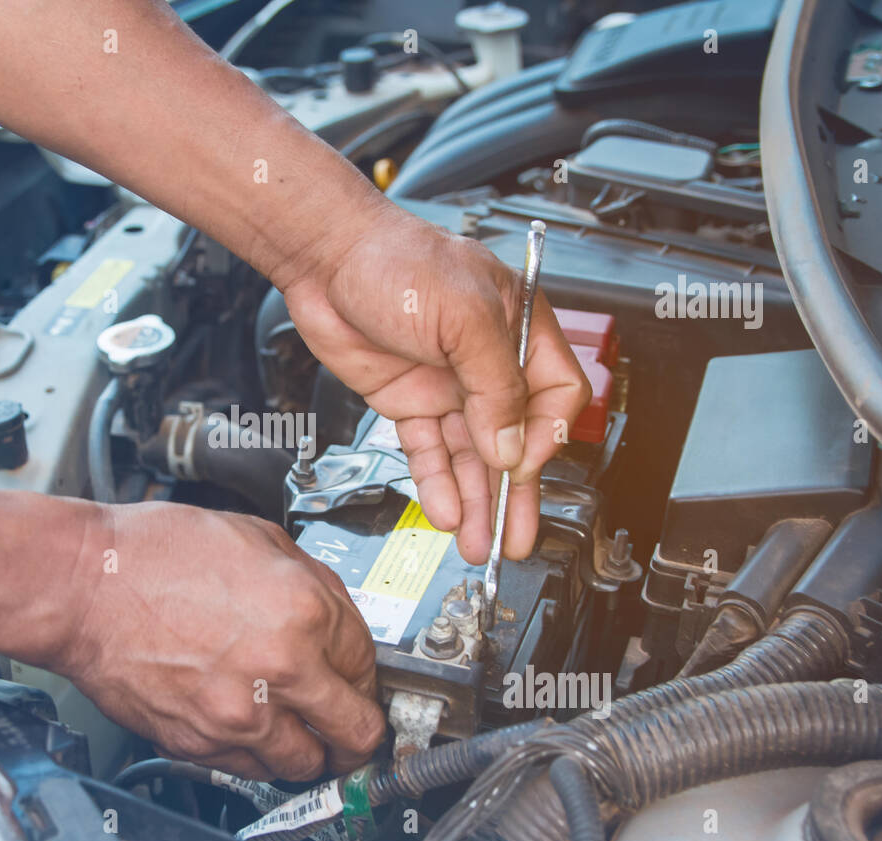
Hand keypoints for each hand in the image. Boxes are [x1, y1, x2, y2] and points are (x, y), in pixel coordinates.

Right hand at [50, 501, 384, 780]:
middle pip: (356, 731)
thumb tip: (335, 618)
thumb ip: (310, 583)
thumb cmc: (154, 554)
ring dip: (310, 749)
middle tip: (354, 726)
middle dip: (360, 731)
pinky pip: (251, 768)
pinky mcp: (199, 742)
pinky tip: (251, 727)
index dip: (365, 670)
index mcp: (304, 612)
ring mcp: (239, 714)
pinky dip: (259, 754)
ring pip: (306, 763)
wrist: (84, 586)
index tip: (358, 677)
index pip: (367, 664)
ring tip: (301, 729)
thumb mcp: (256, 538)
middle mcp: (280, 670)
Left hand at [281, 204, 589, 562]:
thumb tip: (510, 446)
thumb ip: (495, 385)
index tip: (523, 465)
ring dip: (477, 500)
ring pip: (471, 455)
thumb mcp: (463, 315)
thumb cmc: (396, 258)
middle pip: (514, 439)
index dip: (545, 436)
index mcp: (519, 330)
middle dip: (515, 492)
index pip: (555, 396)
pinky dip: (438, 484)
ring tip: (481, 541)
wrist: (327, 261)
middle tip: (516, 537)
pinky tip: (447, 511)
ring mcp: (447, 386)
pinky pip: (430, 452)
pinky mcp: (408, 402)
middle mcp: (487, 363)